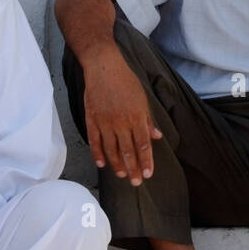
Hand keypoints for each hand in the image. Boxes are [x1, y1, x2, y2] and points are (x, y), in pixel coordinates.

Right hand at [83, 47, 162, 184]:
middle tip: (136, 182)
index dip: (145, 162)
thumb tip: (156, 136)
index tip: (148, 174)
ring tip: (121, 175)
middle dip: (133, 169)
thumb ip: (148, 120)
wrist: (103, 67)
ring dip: (117, 164)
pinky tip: (101, 164)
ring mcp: (105, 122)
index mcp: (136, 117)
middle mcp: (121, 122)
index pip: (143, 145)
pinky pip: (94, 141)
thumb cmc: (126, 81)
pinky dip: (97, 153)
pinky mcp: (92, 119)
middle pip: (128, 151)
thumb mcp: (143, 99)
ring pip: (111, 149)